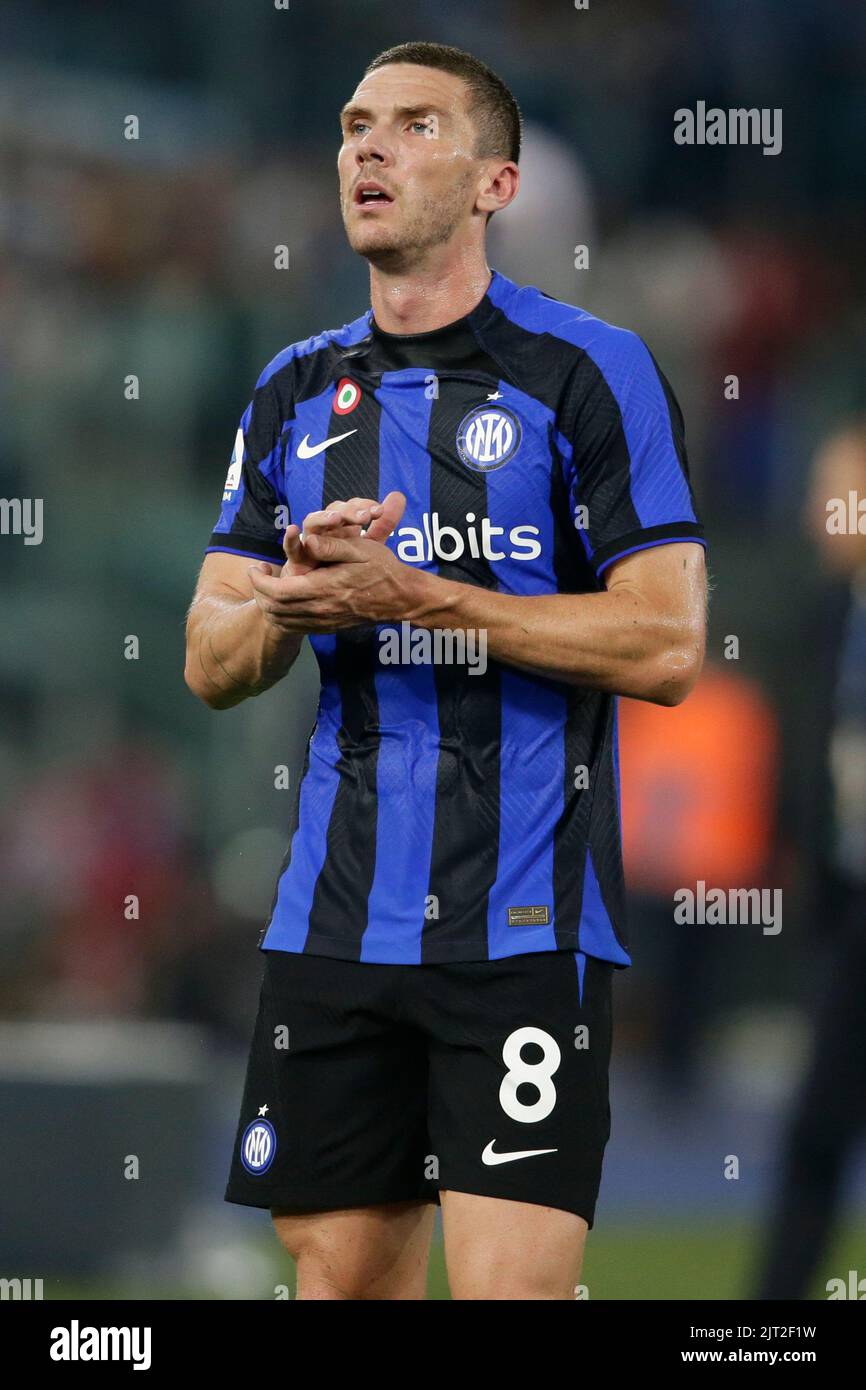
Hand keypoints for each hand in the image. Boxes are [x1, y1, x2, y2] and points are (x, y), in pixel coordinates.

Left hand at [247, 491, 413, 632]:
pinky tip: (284, 601)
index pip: (278, 592)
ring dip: (268, 606)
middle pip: (274, 609)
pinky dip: (282, 616)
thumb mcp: (361, 549)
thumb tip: (306, 541)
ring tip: (266, 587)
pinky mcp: (329, 628)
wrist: (401, 598)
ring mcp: (324, 622)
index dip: (259, 582)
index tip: (256, 567)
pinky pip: (296, 627)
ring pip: (283, 621)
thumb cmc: (383, 569)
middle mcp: (320, 609)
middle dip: (258, 593)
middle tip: (257, 574)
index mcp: (323, 588)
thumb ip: (332, 546)